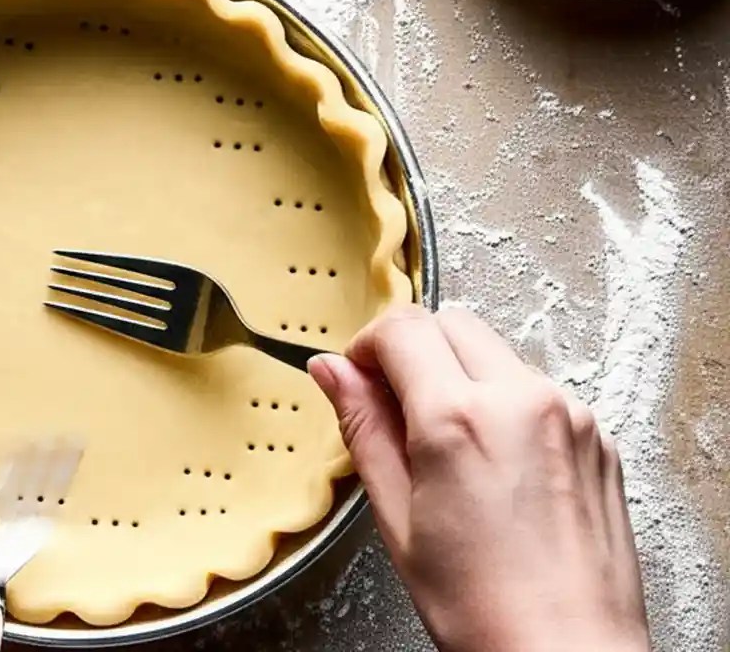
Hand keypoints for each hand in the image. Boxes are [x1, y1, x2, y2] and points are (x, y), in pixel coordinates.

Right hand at [307, 305, 649, 651]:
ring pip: (496, 353)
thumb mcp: (397, 517)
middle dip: (413, 350)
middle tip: (393, 405)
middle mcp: (523, 401)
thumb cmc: (483, 607)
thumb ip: (363, 428)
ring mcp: (569, 414)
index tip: (359, 377)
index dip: (367, 346)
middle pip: (452, 323)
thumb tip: (332, 372)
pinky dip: (503, 404)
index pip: (404, 327)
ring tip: (445, 448)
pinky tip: (492, 466)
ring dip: (460, 375)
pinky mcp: (597, 434)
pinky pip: (536, 390)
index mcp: (461, 420)